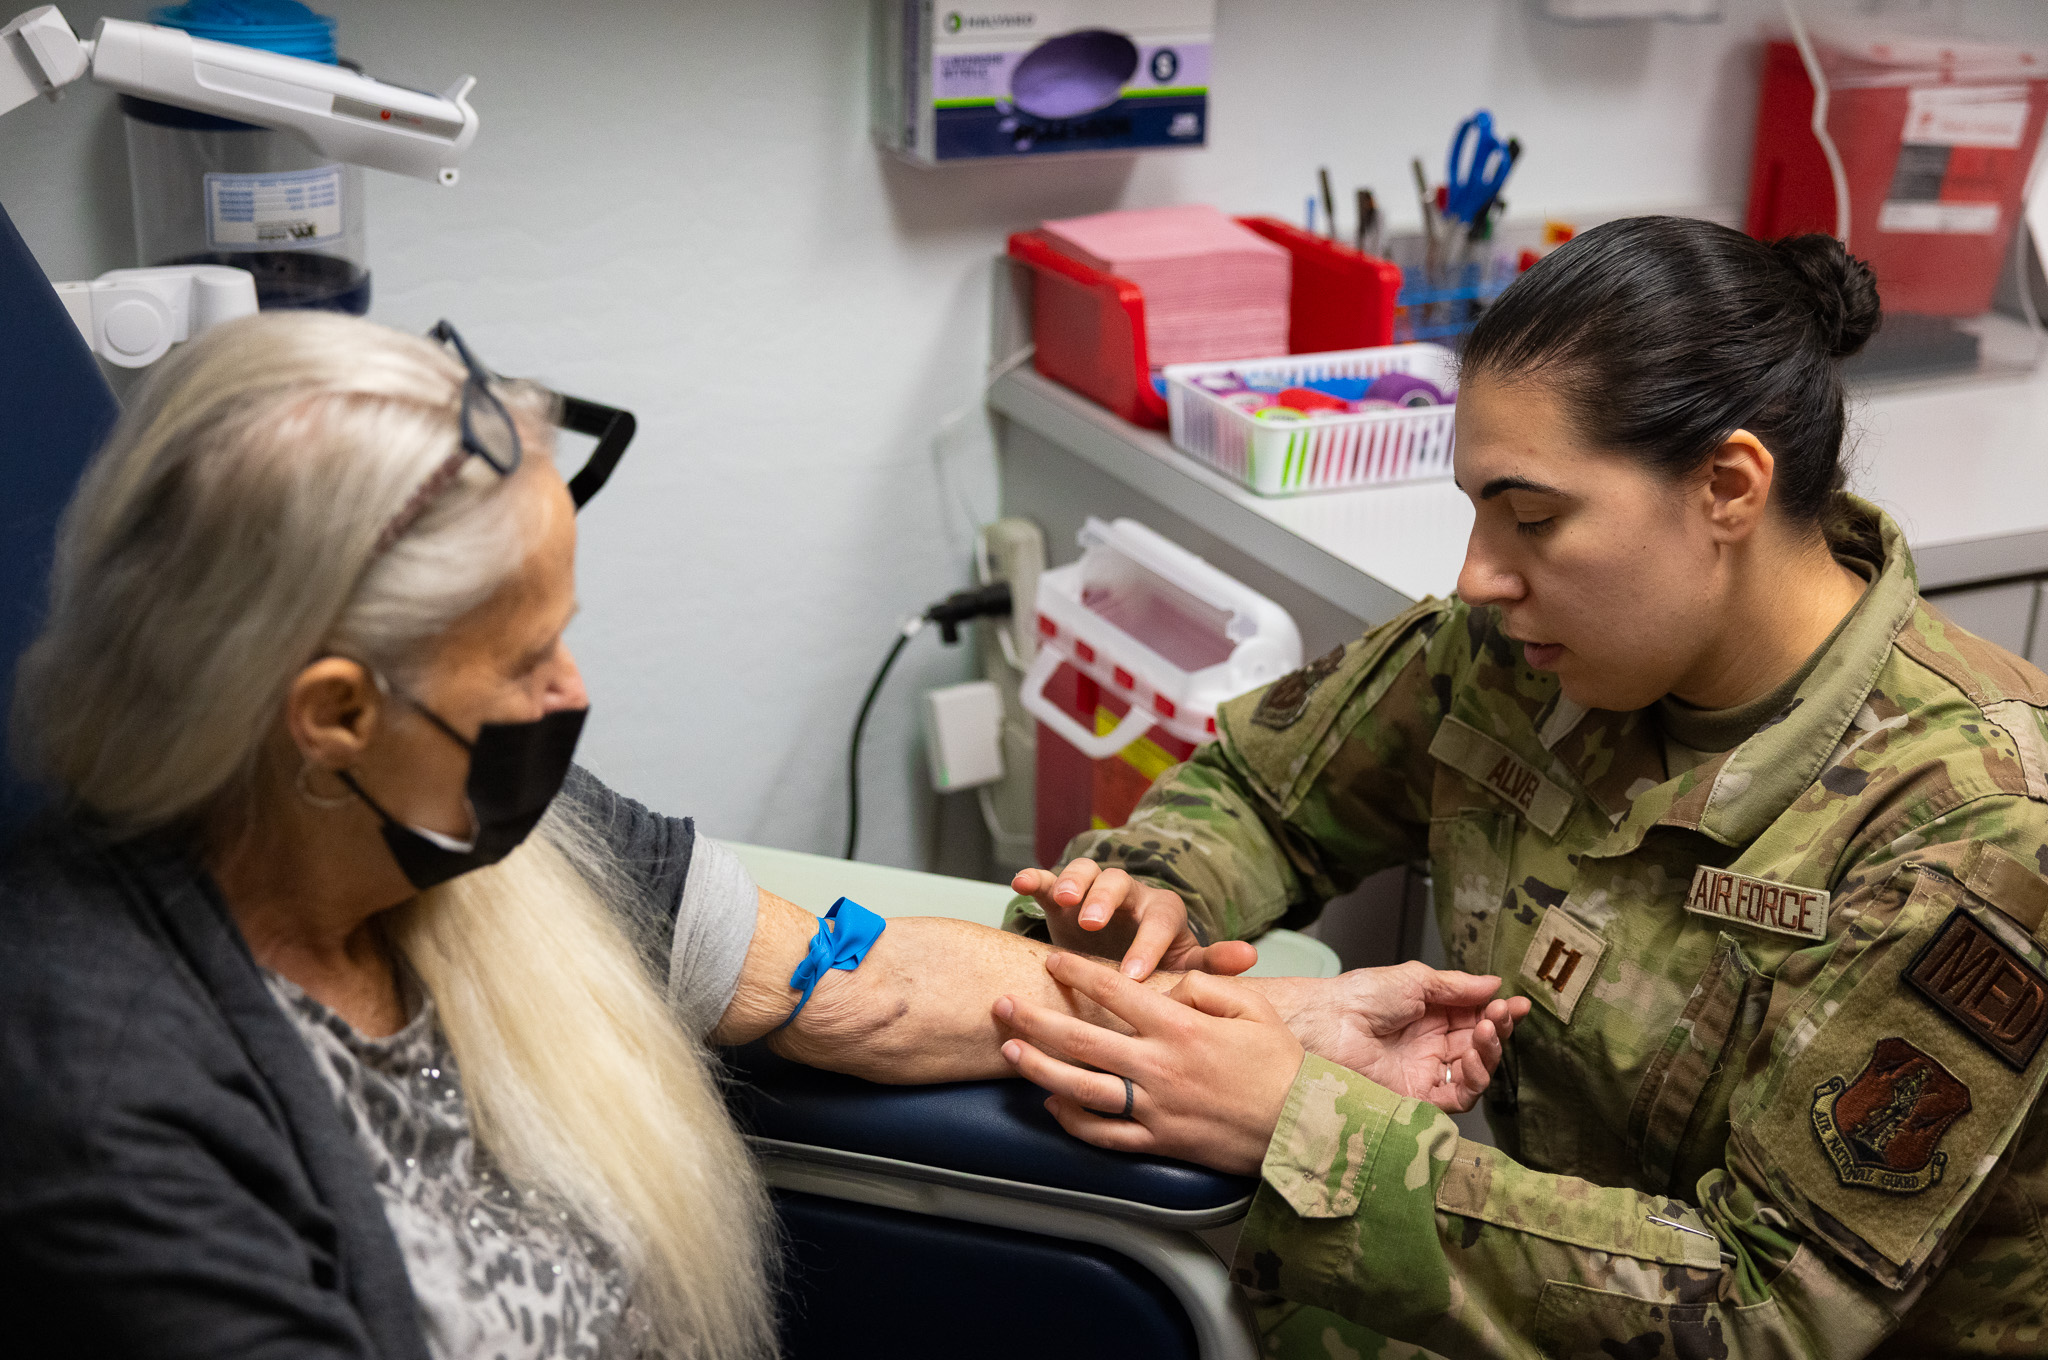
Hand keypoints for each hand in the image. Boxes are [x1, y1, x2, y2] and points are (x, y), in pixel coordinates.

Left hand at [993, 951, 1301, 1175]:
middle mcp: (1159, 1066)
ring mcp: (1154, 1109)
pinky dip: (1072, 1120)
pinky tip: (1050, 1104)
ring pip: (1080, 1088)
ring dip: (1039, 1068)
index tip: (1049, 961)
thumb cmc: (1281, 1067)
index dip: (1076, 973)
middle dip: (1034, 1019)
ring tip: (1009, 1052)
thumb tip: (1168, 983)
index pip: (1114, 991)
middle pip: (1080, 1039)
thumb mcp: (1253, 1008)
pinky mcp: (1157, 1144)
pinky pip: (1103, 1134)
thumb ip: (1206, 986)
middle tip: (1000, 1005)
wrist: (1304, 1130)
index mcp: (1181, 1027)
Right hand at [1011, 859, 1255, 981]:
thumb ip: (1212, 965)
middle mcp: (1128, 895)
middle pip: (1120, 884)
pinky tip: (1022, 883)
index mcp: (1162, 913)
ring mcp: (1092, 892)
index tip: (1133, 974)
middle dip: (1106, 901)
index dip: (1147, 944)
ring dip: (1075, 882)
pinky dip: (1036, 877)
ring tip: (1064, 901)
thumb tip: (1251, 956)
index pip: (1160, 919)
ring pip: (1086, 873)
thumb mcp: (1184, 968)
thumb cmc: (1155, 969)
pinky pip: (1048, 879)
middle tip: (1093, 924)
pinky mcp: (1060, 897)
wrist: (1117, 964)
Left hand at [1254, 962, 1529, 1111]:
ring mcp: (1426, 1073)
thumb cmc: (1361, 997)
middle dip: (1496, 1030)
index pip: (1475, 1018)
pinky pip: (1457, 1097)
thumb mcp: (1415, 980)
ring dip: (1488, 1053)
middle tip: (1499, 1015)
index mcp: (1431, 1017)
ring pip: (1474, 1073)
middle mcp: (1431, 1047)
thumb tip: (1494, 983)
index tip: (1516, 1004)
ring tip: (1485, 1031)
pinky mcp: (1418, 1099)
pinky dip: (1473, 1080)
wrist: (1328, 1024)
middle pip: (1479, 1046)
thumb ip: (1457, 986)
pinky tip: (1473, 1058)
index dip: (1497, 1013)